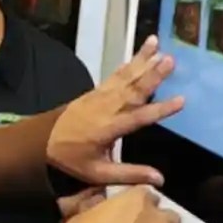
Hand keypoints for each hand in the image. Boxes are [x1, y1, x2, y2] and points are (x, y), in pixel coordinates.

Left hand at [47, 35, 182, 186]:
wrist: (41, 141)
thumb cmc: (72, 159)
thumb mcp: (98, 173)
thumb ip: (130, 174)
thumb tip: (160, 179)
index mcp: (109, 128)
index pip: (139, 117)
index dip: (161, 109)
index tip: (182, 99)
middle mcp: (106, 108)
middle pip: (134, 89)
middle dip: (153, 75)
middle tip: (171, 59)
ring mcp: (99, 96)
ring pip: (125, 76)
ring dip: (142, 59)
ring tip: (156, 43)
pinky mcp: (94, 91)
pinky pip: (114, 75)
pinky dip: (128, 64)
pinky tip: (138, 55)